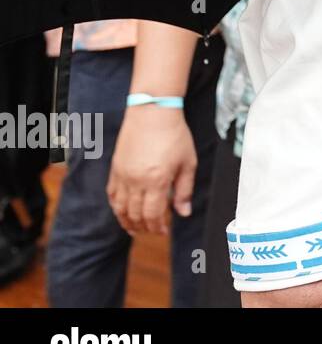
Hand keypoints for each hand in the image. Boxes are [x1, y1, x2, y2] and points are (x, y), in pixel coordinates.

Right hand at [107, 106, 195, 234]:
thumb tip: (184, 213)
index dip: (158, 227)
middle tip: (153, 231)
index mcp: (157, 181)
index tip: (164, 232)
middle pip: (136, 214)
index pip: (153, 214)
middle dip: (144, 227)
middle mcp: (136, 181)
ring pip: (120, 208)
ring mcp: (122, 175)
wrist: (152, 112)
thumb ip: (184, 190)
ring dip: (127, 221)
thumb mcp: (188, 163)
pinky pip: (112, 195)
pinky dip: (116, 207)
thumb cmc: (175, 135)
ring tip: (135, 229)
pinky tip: (122, 212)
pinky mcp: (115, 169)